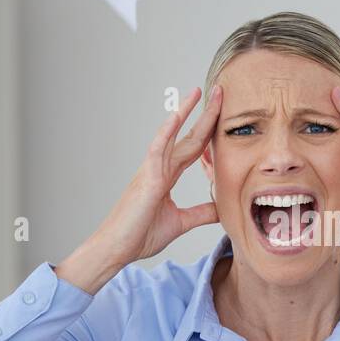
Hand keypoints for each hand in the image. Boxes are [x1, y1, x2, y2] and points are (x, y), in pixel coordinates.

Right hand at [57, 86, 222, 293]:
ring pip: (173, 135)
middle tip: (220, 91)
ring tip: (200, 92)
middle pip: (188, 136)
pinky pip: (157, 149)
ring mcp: (152, 170)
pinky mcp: (146, 178)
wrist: (116, 249)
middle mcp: (160, 167)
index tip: (223, 113)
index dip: (209, 130)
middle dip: (205, 114)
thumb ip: (201, 213)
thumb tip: (222, 208)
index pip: (194, 148)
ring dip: (187, 112)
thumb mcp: (181, 222)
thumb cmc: (140, 235)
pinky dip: (167, 132)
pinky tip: (177, 115)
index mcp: (167, 176)